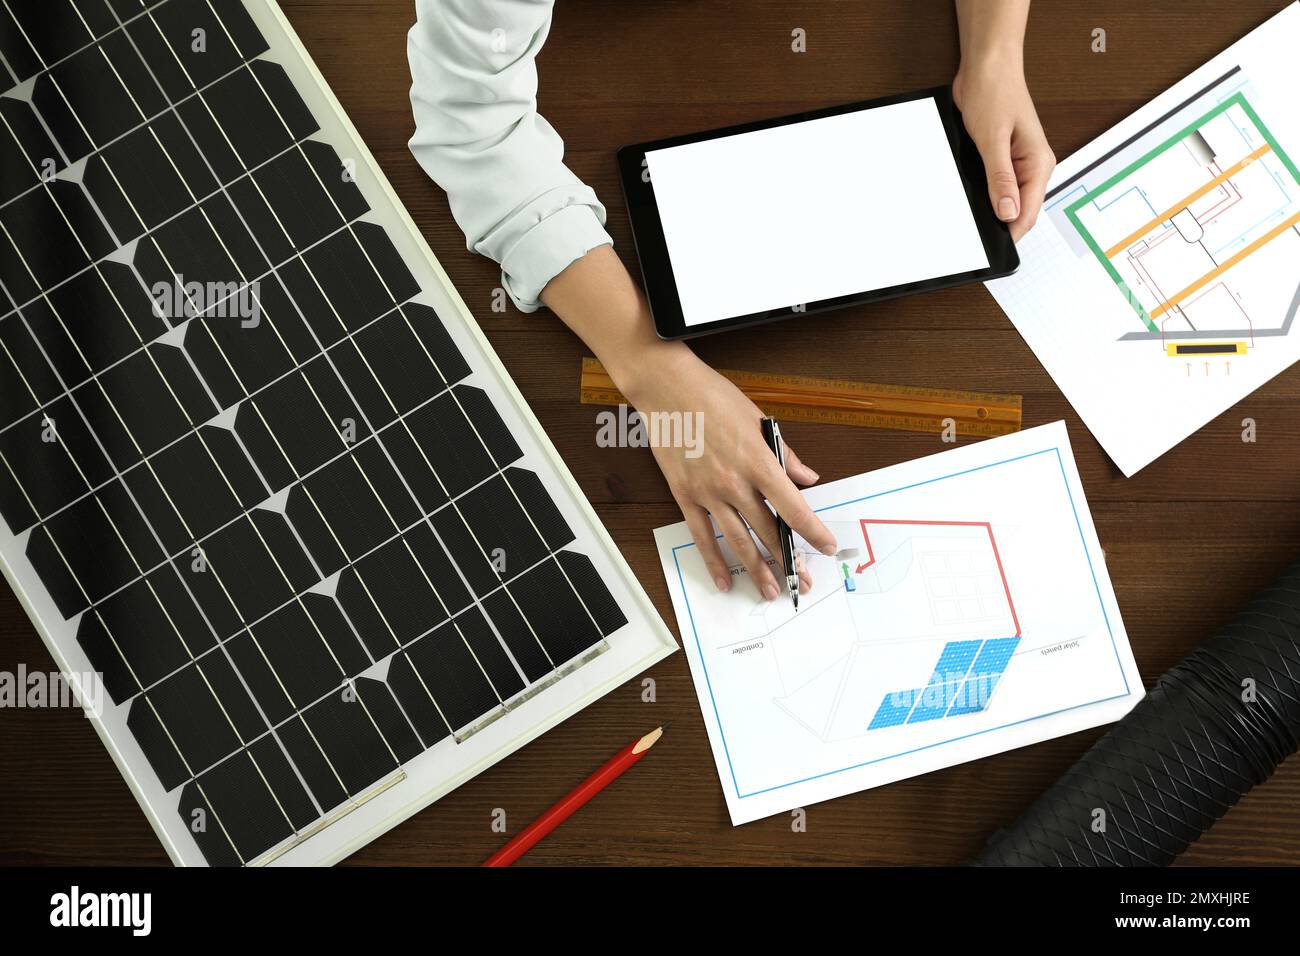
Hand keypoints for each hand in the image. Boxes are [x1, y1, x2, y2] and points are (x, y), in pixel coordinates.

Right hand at [541, 245, 837, 599]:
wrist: (667, 389)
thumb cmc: (713, 398)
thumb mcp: (758, 420)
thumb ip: (784, 455)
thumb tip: (807, 478)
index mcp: (759, 462)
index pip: (793, 507)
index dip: (812, 531)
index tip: (826, 547)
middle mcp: (735, 483)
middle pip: (767, 531)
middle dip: (788, 560)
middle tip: (802, 583)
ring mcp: (708, 492)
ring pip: (737, 540)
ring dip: (756, 570)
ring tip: (770, 592)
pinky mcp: (685, 495)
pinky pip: (702, 535)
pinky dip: (714, 560)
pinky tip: (724, 580)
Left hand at [953, 56, 1055, 240]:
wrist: (986, 68)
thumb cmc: (995, 93)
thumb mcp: (993, 139)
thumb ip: (1000, 178)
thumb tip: (1007, 213)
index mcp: (1039, 164)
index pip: (1029, 213)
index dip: (1011, 235)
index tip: (992, 250)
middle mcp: (1032, 167)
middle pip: (1019, 211)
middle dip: (999, 226)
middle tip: (976, 241)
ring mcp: (1017, 165)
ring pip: (1006, 201)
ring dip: (990, 210)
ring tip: (972, 223)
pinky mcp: (1002, 160)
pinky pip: (995, 186)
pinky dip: (984, 195)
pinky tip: (970, 200)